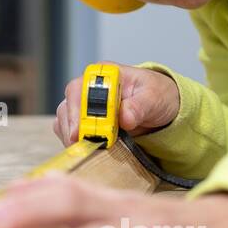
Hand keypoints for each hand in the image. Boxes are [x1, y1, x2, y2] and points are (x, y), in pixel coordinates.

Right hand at [53, 65, 179, 146]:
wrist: (162, 107)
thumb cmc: (156, 95)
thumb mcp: (154, 97)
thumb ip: (139, 106)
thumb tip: (125, 117)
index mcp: (103, 76)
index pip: (79, 89)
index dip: (76, 110)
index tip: (80, 130)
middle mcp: (88, 89)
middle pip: (67, 107)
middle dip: (73, 128)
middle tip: (83, 146)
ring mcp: (84, 107)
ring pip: (65, 122)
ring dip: (73, 138)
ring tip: (87, 151)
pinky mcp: (85, 123)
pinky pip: (71, 133)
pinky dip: (76, 143)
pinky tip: (89, 151)